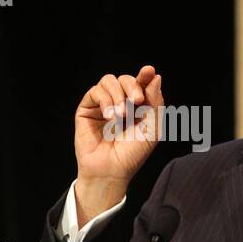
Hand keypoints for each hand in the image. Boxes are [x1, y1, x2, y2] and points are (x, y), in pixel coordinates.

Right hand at [74, 65, 163, 220]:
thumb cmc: (132, 154)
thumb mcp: (152, 128)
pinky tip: (110, 116)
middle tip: (137, 100)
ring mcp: (102, 105)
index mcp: (137, 106)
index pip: (140, 84)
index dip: (145, 75)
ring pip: (109, 81)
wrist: (112, 170)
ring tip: (121, 116)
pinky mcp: (87, 109)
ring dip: (118, 95)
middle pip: (125, 79)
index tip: (149, 71)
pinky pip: (95, 91)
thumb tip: (155, 77)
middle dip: (133, 86)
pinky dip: (105, 100)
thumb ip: (155, 102)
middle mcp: (119, 103)